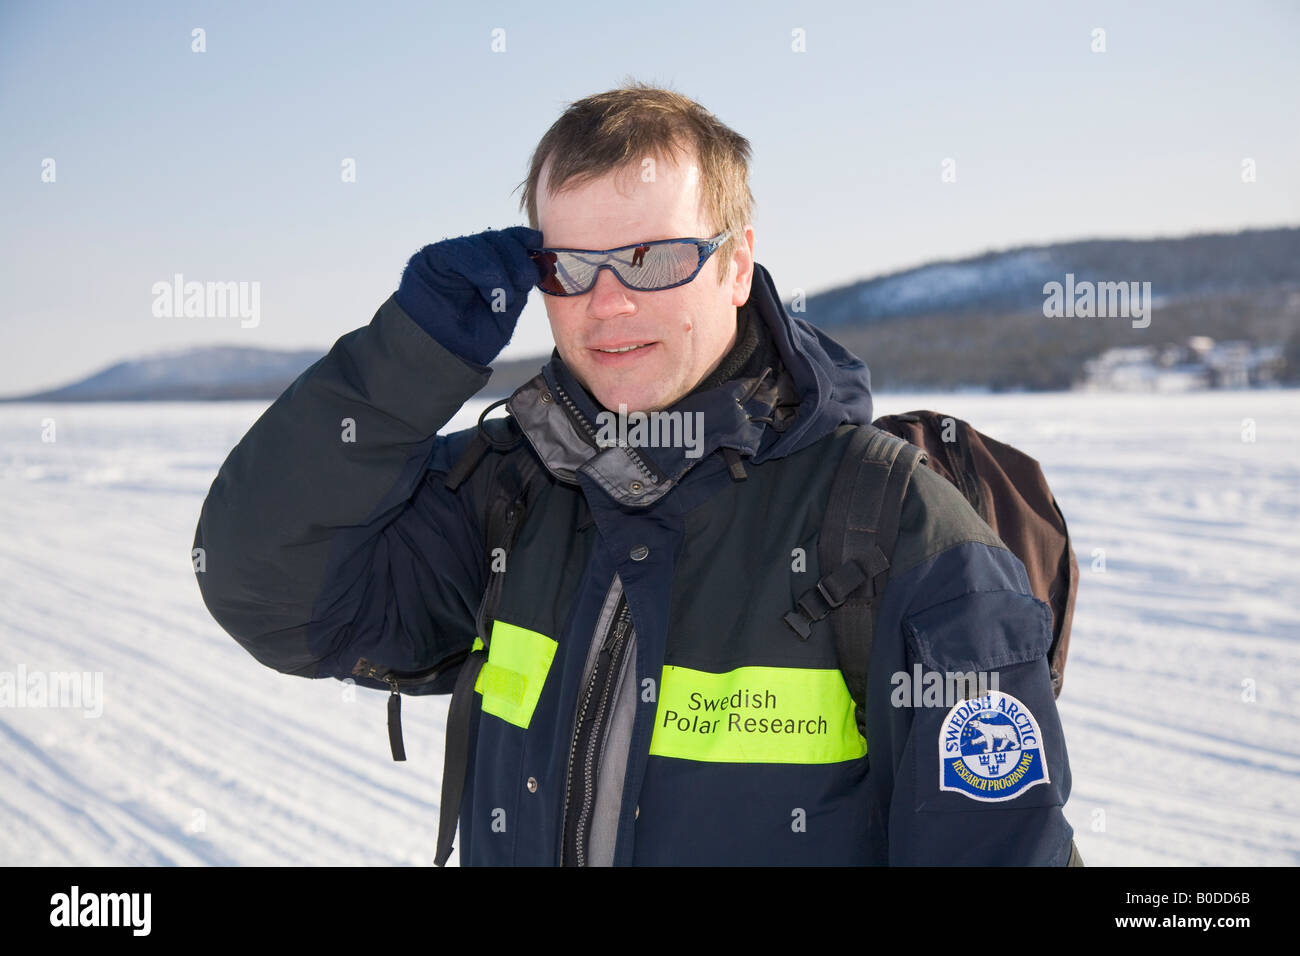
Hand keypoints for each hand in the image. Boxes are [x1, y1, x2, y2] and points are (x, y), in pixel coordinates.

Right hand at [396, 225, 543, 366]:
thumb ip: (517, 288)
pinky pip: (458, 251)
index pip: (507, 243)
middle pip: (497, 240)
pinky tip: (488, 285)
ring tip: (503, 297)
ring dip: (499, 268)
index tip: (539, 243)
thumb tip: (536, 263)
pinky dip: (480, 266)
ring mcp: (449, 257)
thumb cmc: (470, 340)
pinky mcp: (430, 258)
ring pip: (481, 244)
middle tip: (525, 281)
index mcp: (487, 269)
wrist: (440, 357)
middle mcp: (468, 259)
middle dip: (517, 257)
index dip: (523, 239)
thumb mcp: (505, 314)